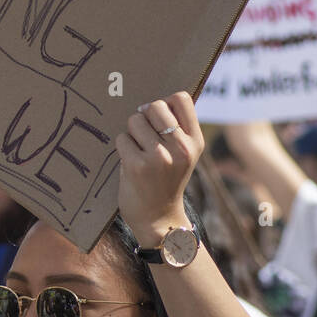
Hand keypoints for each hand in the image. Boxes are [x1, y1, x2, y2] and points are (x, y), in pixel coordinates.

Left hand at [114, 92, 203, 244]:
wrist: (159, 218)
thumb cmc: (166, 180)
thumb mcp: (183, 154)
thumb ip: (176, 128)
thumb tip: (153, 101)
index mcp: (195, 141)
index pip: (181, 98)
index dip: (165, 103)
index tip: (158, 119)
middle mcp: (181, 147)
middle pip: (154, 105)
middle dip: (144, 117)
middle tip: (145, 138)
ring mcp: (160, 157)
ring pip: (135, 120)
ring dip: (131, 133)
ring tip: (139, 151)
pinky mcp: (138, 166)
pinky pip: (122, 138)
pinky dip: (122, 147)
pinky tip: (131, 163)